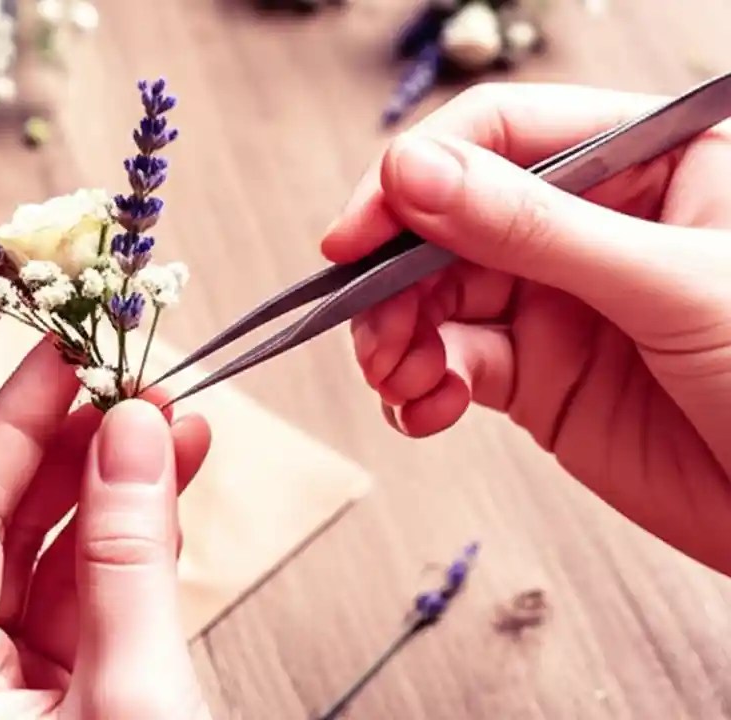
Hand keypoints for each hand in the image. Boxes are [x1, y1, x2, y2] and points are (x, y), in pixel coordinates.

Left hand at [0, 341, 213, 718]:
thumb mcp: (132, 693)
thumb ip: (126, 563)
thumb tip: (132, 434)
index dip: (14, 425)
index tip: (63, 353)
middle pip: (2, 531)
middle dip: (75, 450)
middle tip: (134, 386)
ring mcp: (7, 693)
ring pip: (52, 564)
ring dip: (115, 494)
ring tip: (171, 428)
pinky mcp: (61, 704)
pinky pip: (88, 605)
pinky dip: (131, 551)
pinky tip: (167, 497)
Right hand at [323, 83, 730, 574]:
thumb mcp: (669, 284)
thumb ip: (534, 227)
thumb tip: (415, 173)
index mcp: (645, 161)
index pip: (502, 134)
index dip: (419, 175)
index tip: (362, 231)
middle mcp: (589, 222)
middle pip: (448, 220)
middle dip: (395, 274)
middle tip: (373, 326)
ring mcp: (557, 300)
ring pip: (434, 295)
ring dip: (396, 335)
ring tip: (397, 377)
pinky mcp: (535, 375)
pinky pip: (449, 363)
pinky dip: (418, 388)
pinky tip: (425, 409)